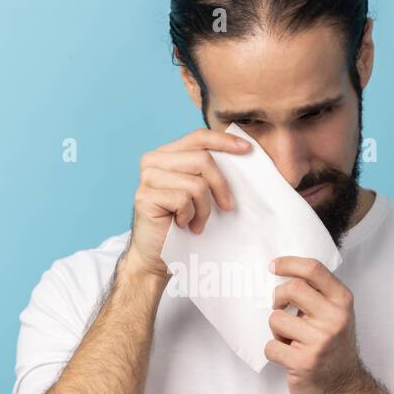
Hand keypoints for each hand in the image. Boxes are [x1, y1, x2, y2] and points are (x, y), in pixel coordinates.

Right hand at [124, 128, 248, 278]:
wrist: (158, 255)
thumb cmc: (182, 223)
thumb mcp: (199, 191)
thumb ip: (209, 170)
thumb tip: (243, 152)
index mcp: (167, 153)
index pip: (198, 137)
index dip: (224, 141)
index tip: (247, 149)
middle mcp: (153, 160)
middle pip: (203, 159)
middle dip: (221, 186)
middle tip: (226, 207)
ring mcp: (147, 177)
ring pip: (196, 183)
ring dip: (204, 209)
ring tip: (196, 222)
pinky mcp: (145, 196)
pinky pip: (184, 200)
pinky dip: (189, 216)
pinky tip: (182, 225)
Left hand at [265, 256, 368, 393]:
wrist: (344, 388)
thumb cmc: (335, 348)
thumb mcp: (336, 315)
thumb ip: (318, 294)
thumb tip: (283, 274)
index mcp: (342, 301)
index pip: (313, 269)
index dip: (288, 263)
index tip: (273, 266)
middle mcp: (334, 318)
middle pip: (291, 289)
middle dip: (277, 298)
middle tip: (280, 309)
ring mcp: (320, 341)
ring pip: (276, 319)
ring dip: (277, 330)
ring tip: (291, 340)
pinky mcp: (304, 362)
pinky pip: (271, 346)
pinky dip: (274, 352)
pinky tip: (289, 357)